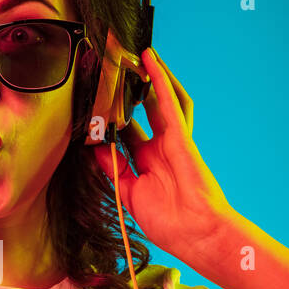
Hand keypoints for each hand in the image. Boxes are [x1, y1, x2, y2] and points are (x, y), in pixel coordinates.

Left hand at [91, 48, 240, 268]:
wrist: (195, 235)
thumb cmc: (168, 222)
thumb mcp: (128, 193)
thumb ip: (111, 168)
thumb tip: (93, 147)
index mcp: (147, 161)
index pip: (126, 130)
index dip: (111, 115)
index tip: (95, 101)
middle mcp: (159, 146)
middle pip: (142, 109)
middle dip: (129, 90)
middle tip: (113, 68)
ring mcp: (172, 140)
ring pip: (159, 99)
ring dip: (148, 76)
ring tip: (134, 53)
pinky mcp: (181, 138)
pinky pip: (169, 104)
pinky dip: (159, 81)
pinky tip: (150, 61)